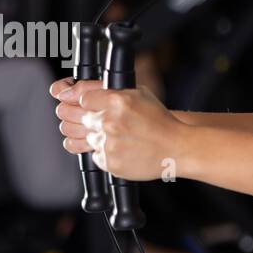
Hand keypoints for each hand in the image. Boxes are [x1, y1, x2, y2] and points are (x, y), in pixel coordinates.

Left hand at [49, 76, 185, 180]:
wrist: (177, 148)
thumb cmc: (160, 122)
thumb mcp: (139, 94)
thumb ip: (109, 89)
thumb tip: (75, 89)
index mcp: (117, 101)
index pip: (82, 98)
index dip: (88, 103)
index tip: (93, 106)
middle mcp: (110, 121)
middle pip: (77, 117)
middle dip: (85, 118)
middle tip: (102, 123)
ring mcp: (108, 144)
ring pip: (86, 138)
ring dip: (98, 137)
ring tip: (119, 138)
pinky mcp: (109, 163)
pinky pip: (95, 156)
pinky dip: (105, 153)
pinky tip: (123, 149)